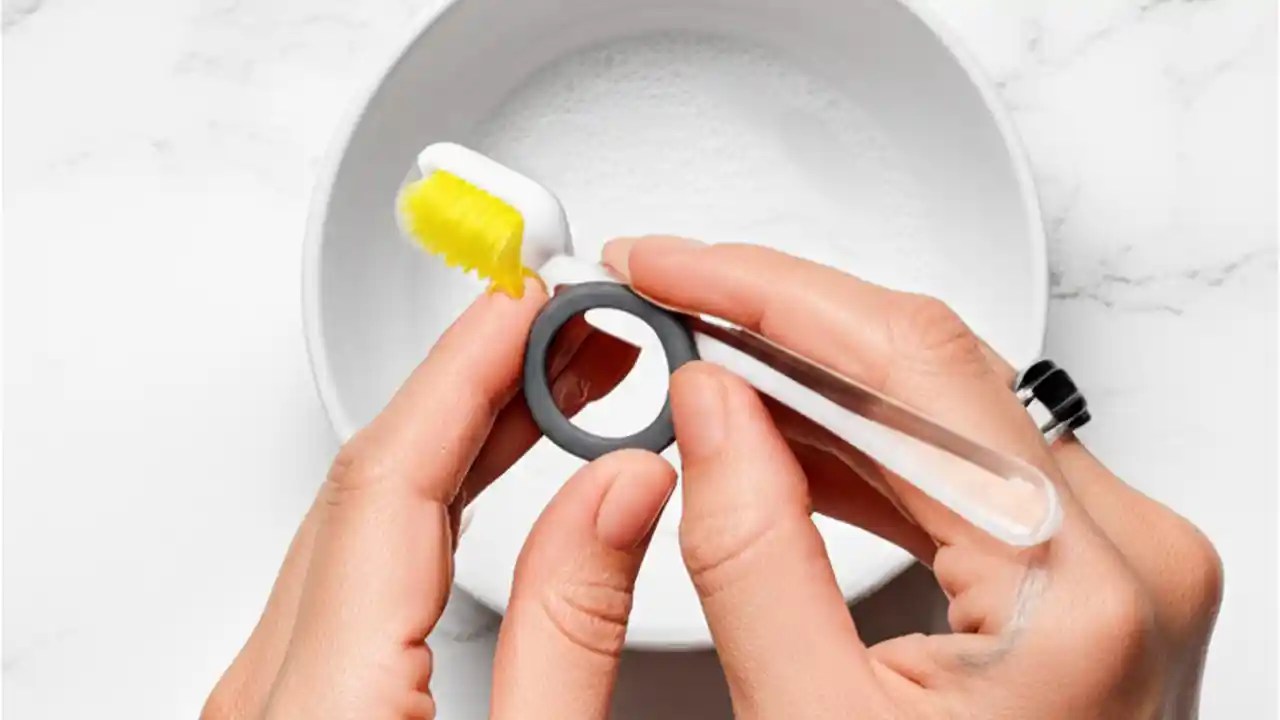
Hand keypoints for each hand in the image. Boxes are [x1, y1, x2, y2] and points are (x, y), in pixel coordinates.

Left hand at [202, 279, 676, 718]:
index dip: (466, 370)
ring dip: (461, 431)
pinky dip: (433, 490)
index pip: (389, 479)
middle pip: (369, 479)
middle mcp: (273, 688)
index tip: (530, 302)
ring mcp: (273, 689)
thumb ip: (572, 632)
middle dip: (478, 381)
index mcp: (324, 702)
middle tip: (572, 326)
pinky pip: (356, 554)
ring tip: (557, 381)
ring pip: (360, 510)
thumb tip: (622, 486)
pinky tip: (491, 463)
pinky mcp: (296, 696)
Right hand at [604, 236, 1222, 718]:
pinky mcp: (1091, 576)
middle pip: (930, 365)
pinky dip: (857, 443)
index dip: (763, 291)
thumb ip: (749, 551)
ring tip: (700, 358)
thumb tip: (705, 409)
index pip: (905, 362)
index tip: (669, 264)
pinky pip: (958, 469)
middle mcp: (1127, 555)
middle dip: (779, 320)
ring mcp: (1120, 561)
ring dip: (810, 378)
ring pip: (941, 406)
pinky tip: (778, 434)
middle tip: (668, 298)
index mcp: (1077, 589)